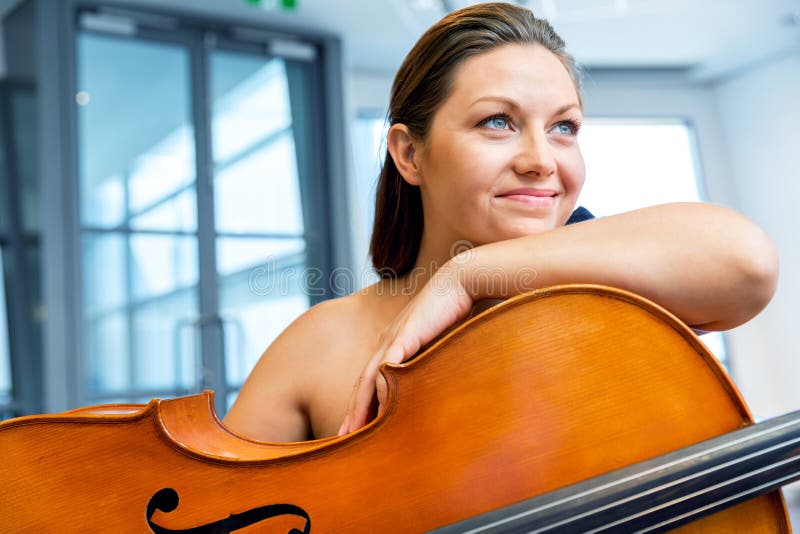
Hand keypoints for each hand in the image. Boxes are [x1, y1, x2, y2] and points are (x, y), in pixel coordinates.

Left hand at [338, 262, 472, 434]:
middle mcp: (387, 343)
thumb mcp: (437, 343)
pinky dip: (380, 387)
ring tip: (353, 431)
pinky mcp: (405, 336)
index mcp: (392, 345)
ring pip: (369, 379)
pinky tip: (377, 407)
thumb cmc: (453, 311)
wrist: (458, 282)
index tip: (354, 428)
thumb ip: (428, 361)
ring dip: (360, 406)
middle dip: (352, 412)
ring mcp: (393, 339)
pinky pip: (388, 366)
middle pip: (362, 383)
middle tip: (342, 438)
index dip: (361, 404)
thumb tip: (431, 385)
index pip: (370, 380)